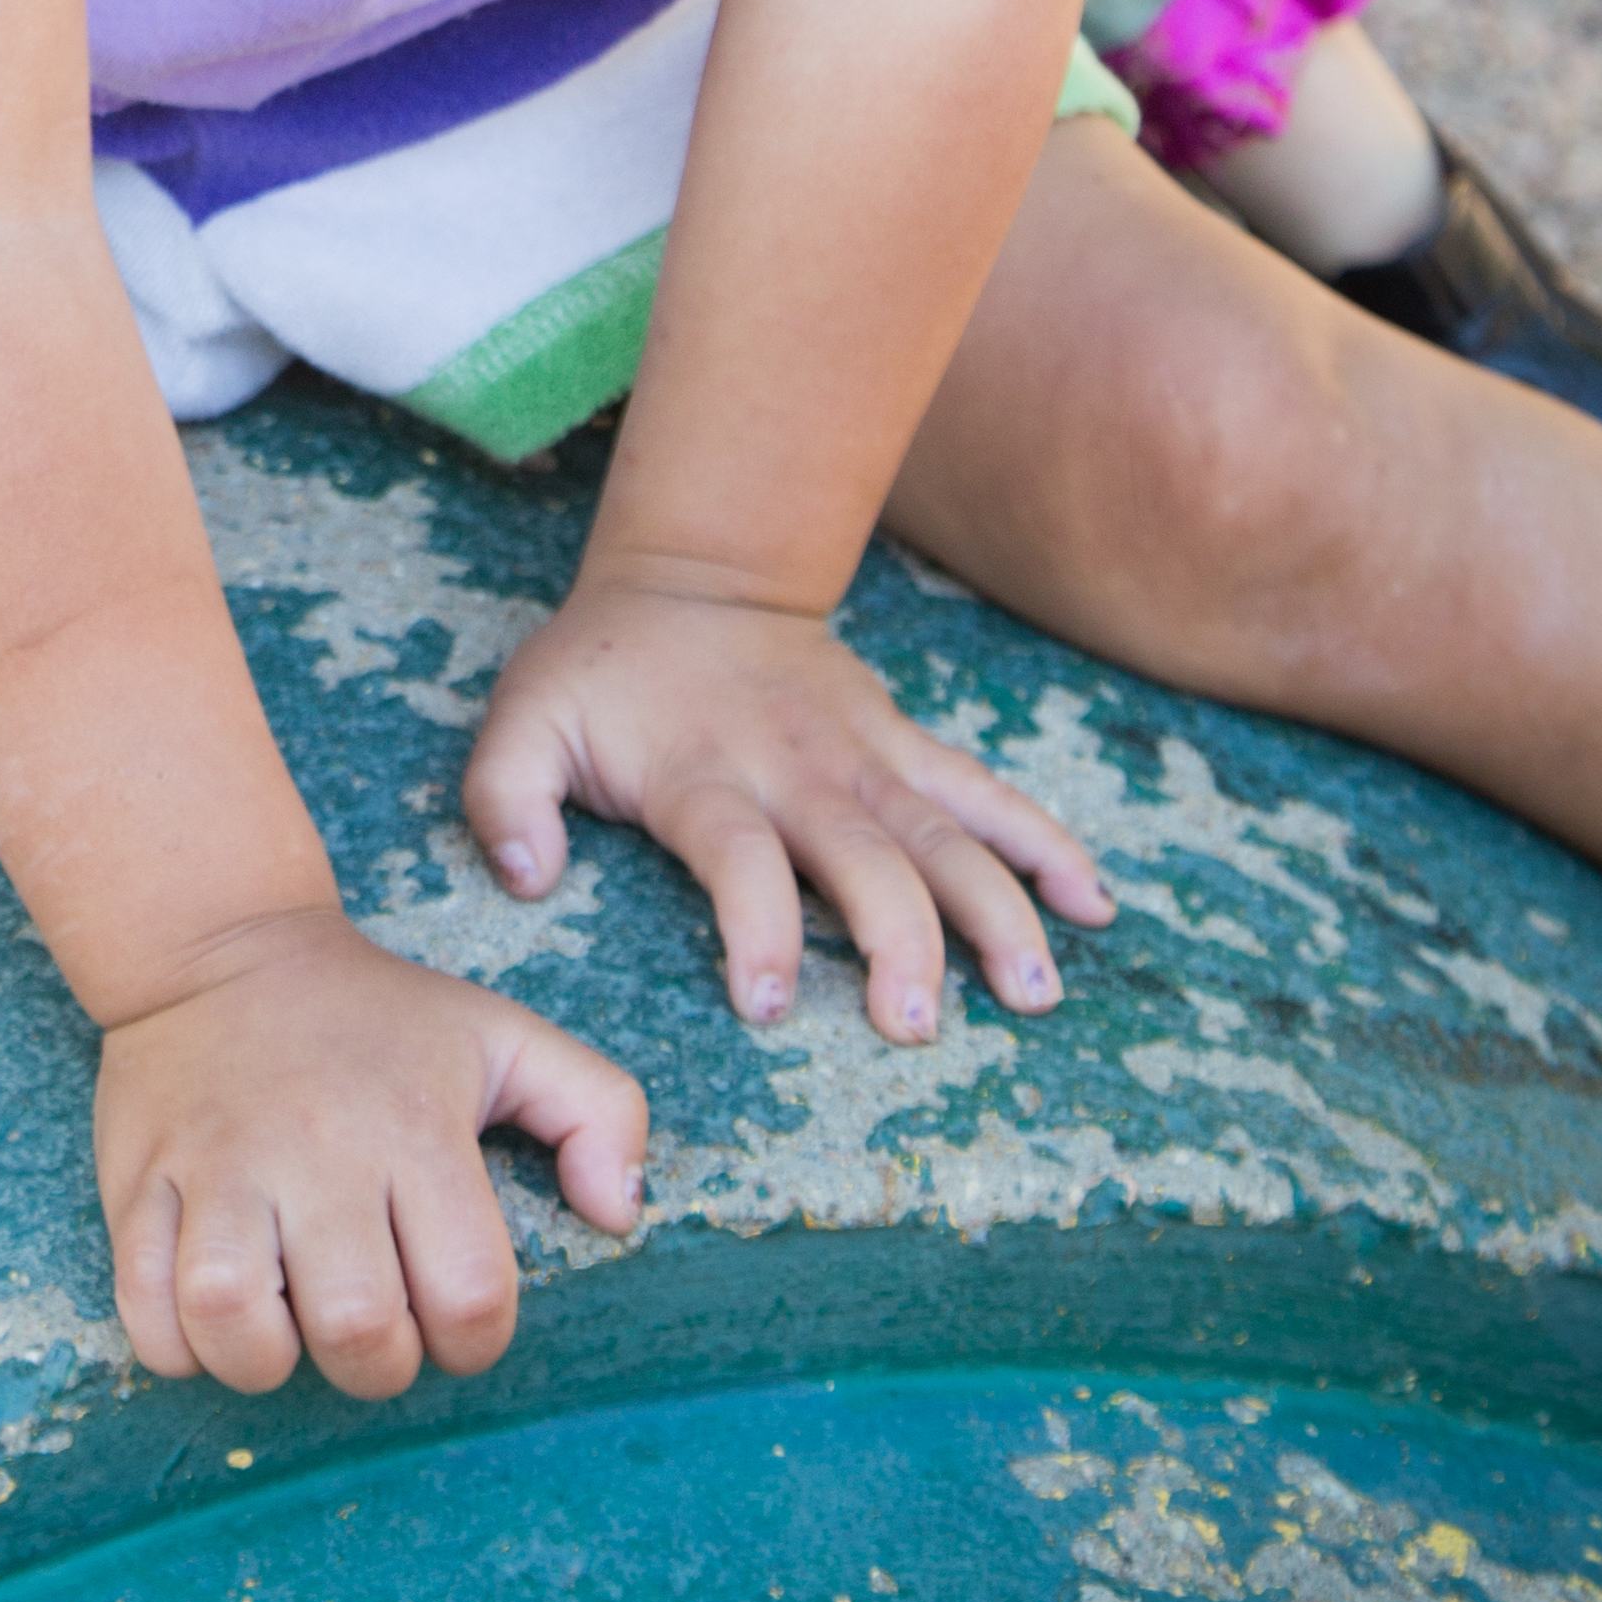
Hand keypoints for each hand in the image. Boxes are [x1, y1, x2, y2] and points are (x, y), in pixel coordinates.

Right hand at [94, 909, 645, 1400]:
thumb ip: (600, 1112)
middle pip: (360, 1331)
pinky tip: (214, 1314)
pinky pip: (146, 1314)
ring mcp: (219, 1169)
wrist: (221, 946)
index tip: (451, 1311)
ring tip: (287, 1323)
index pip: (471, 1298)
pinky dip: (180, 1345)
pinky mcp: (141, 1186)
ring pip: (237, 1328)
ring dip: (270, 1360)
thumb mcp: (505, 1035)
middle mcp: (317, 1151)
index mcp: (415, 1127)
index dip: (474, 1339)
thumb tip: (615, 1218)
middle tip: (373, 1322)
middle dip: (380, 1363)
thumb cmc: (379, 1016)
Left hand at [466, 565, 1109, 1044]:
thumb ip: (506, 800)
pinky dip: (1046, 843)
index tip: (768, 1004)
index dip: (757, 928)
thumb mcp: (521, 721)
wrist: (693, 576)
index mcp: (703, 773)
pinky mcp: (904, 746)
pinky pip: (987, 794)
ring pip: (945, 835)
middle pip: (865, 856)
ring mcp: (864, 756)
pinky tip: (1095, 902)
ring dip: (997, 910)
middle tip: (915, 1026)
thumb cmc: (602, 672)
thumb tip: (528, 880)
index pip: (738, 856)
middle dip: (898, 940)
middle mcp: (797, 769)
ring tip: (1034, 991)